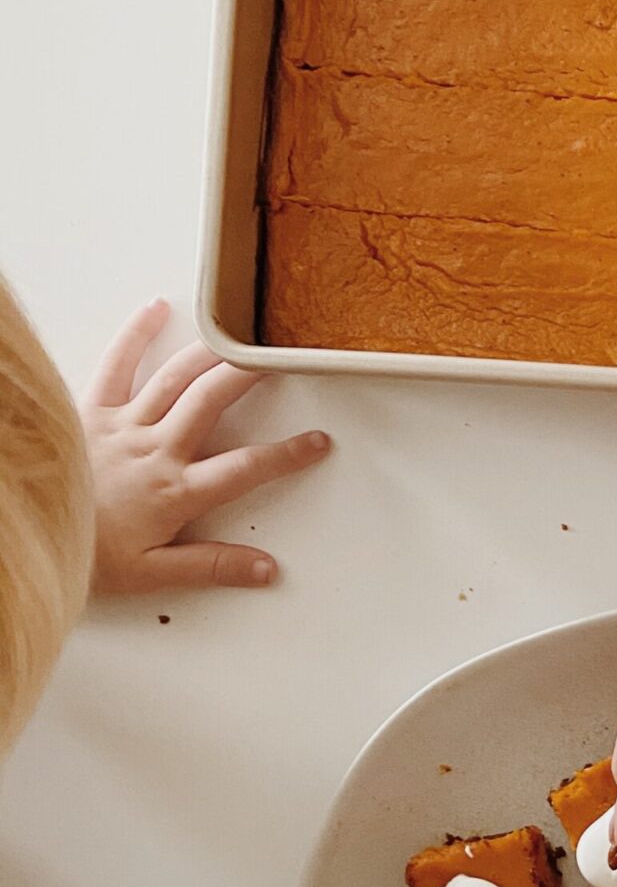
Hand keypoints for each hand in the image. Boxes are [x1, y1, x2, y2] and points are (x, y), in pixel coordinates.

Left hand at [83, 299, 330, 592]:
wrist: (28, 531)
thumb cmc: (84, 555)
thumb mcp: (151, 576)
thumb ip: (211, 567)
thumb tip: (266, 568)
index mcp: (174, 492)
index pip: (245, 468)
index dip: (287, 455)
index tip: (318, 442)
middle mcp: (154, 450)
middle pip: (213, 401)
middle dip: (252, 376)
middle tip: (281, 357)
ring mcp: (122, 425)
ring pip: (176, 378)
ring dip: (212, 352)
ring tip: (241, 335)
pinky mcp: (92, 410)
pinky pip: (117, 364)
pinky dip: (137, 333)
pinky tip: (157, 310)